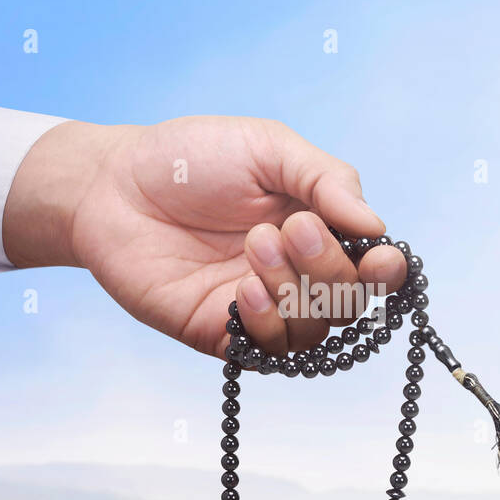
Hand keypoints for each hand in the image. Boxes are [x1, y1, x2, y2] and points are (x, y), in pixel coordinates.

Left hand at [3, 116, 406, 357]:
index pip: (372, 269)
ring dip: (295, 289)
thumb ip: (327, 180)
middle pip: (348, 302)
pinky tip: (243, 286)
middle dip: (327, 267)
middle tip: (288, 227)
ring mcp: (262, 308)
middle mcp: (297, 274)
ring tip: (253, 244)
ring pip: (313, 330)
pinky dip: (268, 321)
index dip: (385, 273)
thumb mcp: (269, 148)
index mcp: (319, 228)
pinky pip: (268, 351)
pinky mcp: (223, 333)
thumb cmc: (192, 159)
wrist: (114, 184)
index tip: (377, 258)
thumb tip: (377, 227)